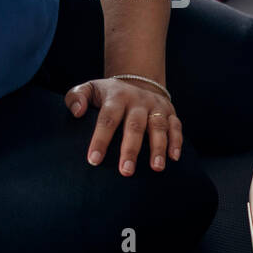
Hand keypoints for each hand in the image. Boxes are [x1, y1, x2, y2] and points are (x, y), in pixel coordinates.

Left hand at [66, 77, 182, 175]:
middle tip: (126, 171)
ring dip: (158, 148)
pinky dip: (176, 142)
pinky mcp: (170, 113)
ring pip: (159, 127)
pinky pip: (176, 127)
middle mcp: (139, 100)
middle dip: (131, 149)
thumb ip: (76, 97)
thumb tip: (77, 113)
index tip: (94, 160)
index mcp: (117, 96)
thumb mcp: (90, 88)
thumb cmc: (109, 94)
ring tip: (156, 168)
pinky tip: (173, 158)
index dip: (101, 139)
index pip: (108, 119)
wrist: (138, 81)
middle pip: (135, 126)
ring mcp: (156, 107)